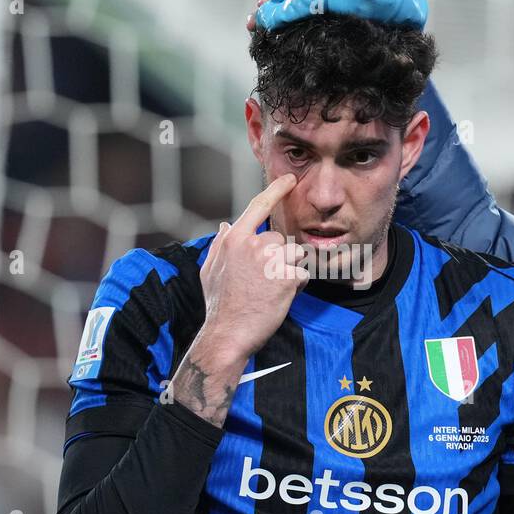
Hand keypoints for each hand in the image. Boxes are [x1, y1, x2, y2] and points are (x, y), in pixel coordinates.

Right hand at [198, 172, 307, 356]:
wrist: (228, 334)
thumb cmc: (219, 305)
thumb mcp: (210, 271)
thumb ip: (219, 245)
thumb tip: (224, 225)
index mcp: (234, 239)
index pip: (258, 206)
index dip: (276, 190)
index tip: (290, 180)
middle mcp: (252, 244)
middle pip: (281, 239)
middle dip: (280, 257)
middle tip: (265, 281)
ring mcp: (271, 260)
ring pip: (295, 254)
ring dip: (291, 269)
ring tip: (274, 288)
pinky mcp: (287, 277)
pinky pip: (303, 273)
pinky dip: (298, 285)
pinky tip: (281, 297)